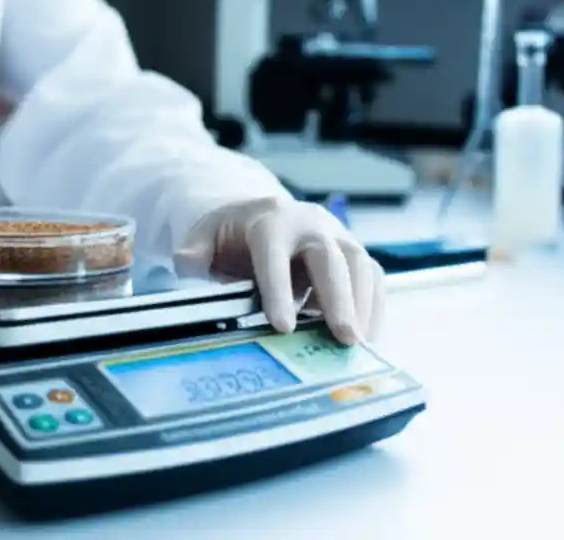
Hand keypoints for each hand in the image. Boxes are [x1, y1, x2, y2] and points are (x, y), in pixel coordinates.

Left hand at [174, 197, 384, 344]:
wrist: (261, 218)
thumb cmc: (233, 236)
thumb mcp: (205, 237)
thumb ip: (195, 252)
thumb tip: (188, 262)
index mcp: (269, 220)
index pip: (274, 254)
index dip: (279, 289)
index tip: (283, 327)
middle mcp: (310, 224)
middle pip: (329, 257)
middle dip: (337, 297)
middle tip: (343, 337)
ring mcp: (338, 237)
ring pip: (360, 265)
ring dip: (362, 305)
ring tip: (359, 345)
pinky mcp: (355, 254)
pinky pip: (374, 278)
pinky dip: (374, 308)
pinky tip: (368, 342)